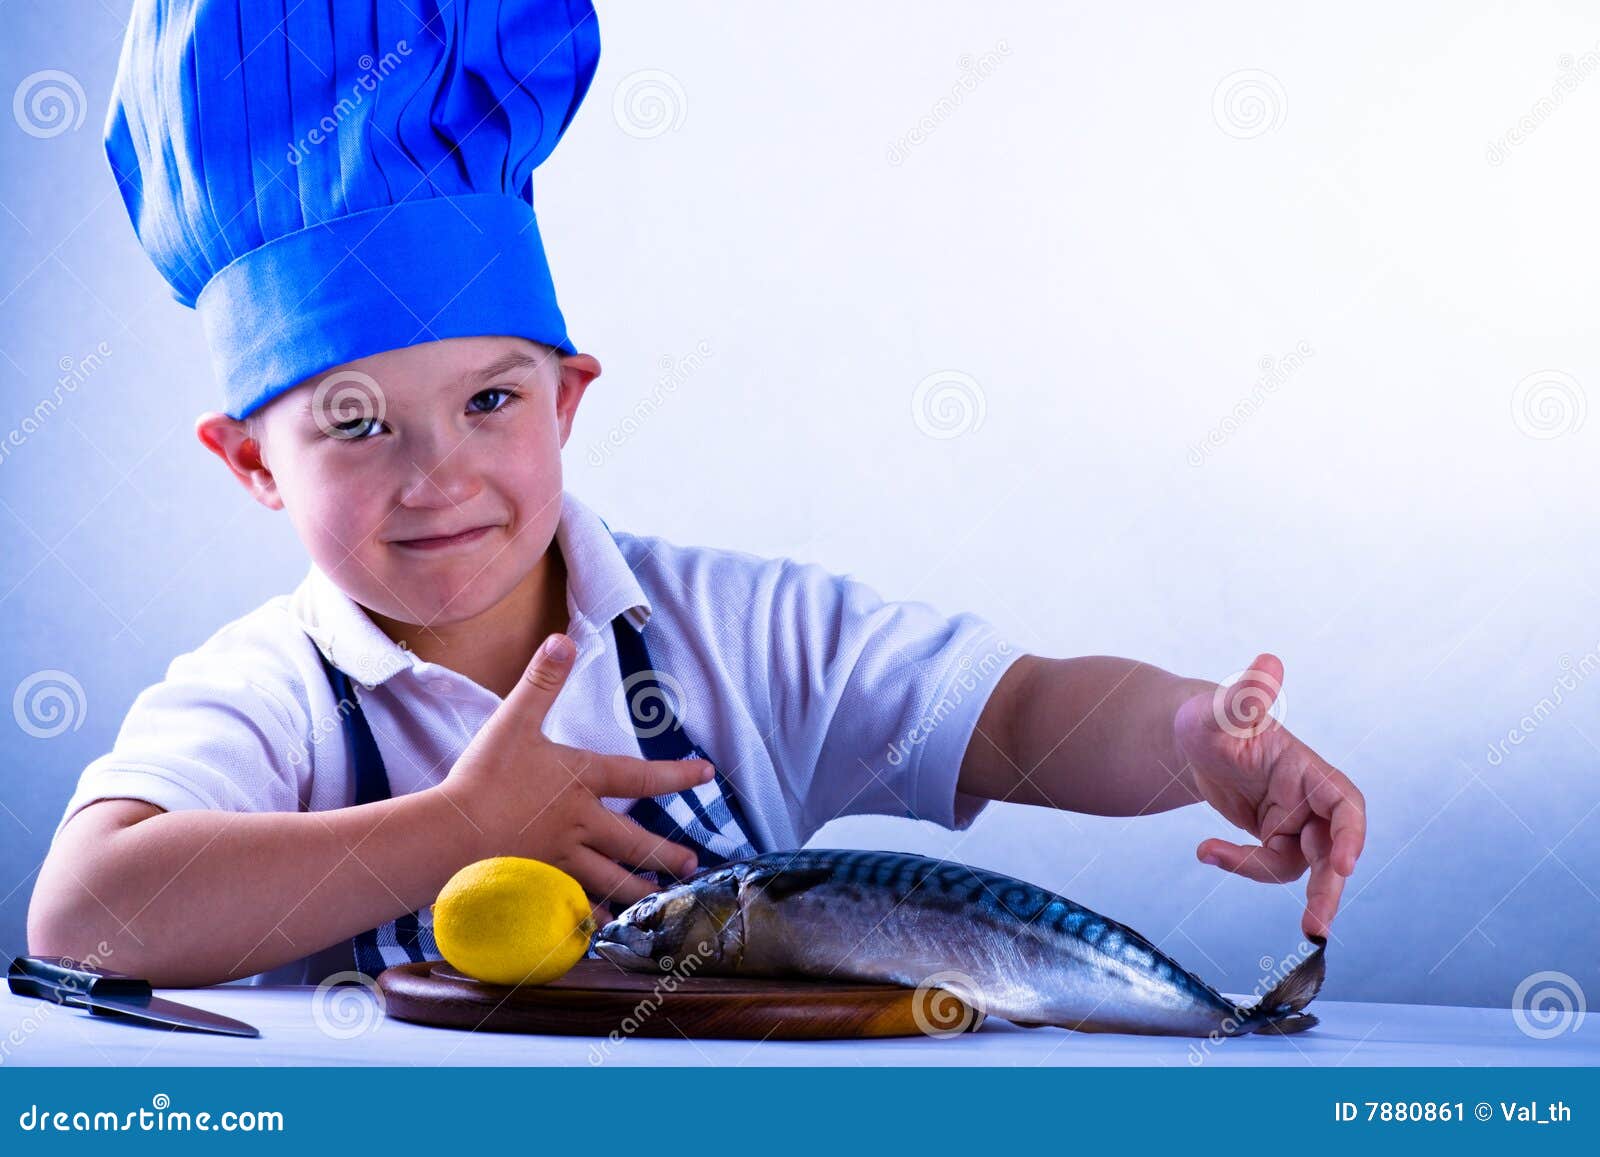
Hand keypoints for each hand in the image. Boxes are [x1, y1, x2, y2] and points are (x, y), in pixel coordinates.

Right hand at [439, 633, 706, 924]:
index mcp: (581, 780)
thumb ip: (541, 681)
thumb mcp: (513, 721)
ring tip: (658, 899)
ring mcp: (564, 860)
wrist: (450, 836)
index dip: (676, 774)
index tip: (706, 775)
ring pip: (613, 880)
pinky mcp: (541, 887)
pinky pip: (576, 908)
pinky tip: (603, 927)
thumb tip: (564, 639)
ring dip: (639, 890)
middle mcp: (582, 823)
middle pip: (635, 841)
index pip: (640, 775)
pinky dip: (594, 919)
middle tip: (692, 865)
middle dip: (666, 854)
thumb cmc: (482, 776)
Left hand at [1173, 653, 1365, 938]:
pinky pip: (1268, 864)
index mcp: (1306, 768)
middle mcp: (1307, 797)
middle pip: (1332, 850)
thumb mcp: (1217, 710)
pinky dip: (1239, 865)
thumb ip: (1245, 694)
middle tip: (1314, 928)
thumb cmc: (1207, 718)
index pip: (1345, 805)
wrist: (1189, 738)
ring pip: (1297, 865)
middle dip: (1328, 889)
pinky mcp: (1273, 836)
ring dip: (1258, 871)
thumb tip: (1268, 663)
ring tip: (1208, 852)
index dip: (1351, 836)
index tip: (1343, 865)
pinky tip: (1204, 850)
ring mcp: (1293, 820)